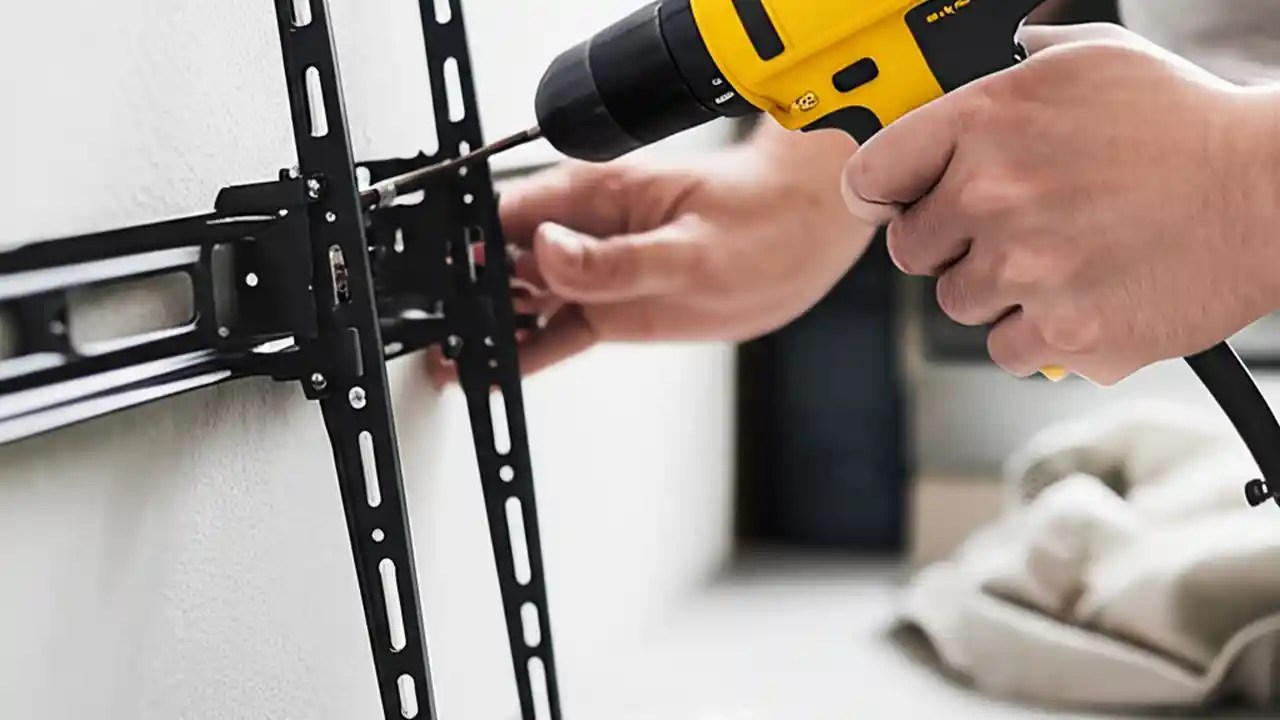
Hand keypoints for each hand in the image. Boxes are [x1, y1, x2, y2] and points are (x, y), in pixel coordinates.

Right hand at [428, 125, 876, 383]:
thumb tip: (549, 254)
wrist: (804, 234)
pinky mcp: (613, 307)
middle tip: (447, 341)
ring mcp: (598, 271)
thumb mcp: (690, 248)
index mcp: (595, 197)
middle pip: (506, 263)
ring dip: (491, 327)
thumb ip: (616, 260)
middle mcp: (587, 233)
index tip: (449, 287)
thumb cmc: (761, 220)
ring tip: (455, 360)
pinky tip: (494, 369)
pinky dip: (526, 351)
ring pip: (525, 301)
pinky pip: (557, 331)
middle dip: (472, 297)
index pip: (509, 219)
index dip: (472, 253)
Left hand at [842, 23, 1279, 384]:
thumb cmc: (1184, 125)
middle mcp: (995, 195)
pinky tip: (1079, 295)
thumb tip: (965, 73)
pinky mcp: (1066, 332)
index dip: (880, 195)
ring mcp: (1028, 269)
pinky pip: (1005, 348)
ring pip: (958, 304)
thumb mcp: (1090, 60)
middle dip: (950, 244)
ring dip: (995, 290)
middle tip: (1007, 229)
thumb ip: (1010, 71)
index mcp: (987, 121)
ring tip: (1059, 257)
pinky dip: (1035, 333)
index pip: (870, 175)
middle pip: (911, 250)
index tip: (895, 204)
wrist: (1269, 194)